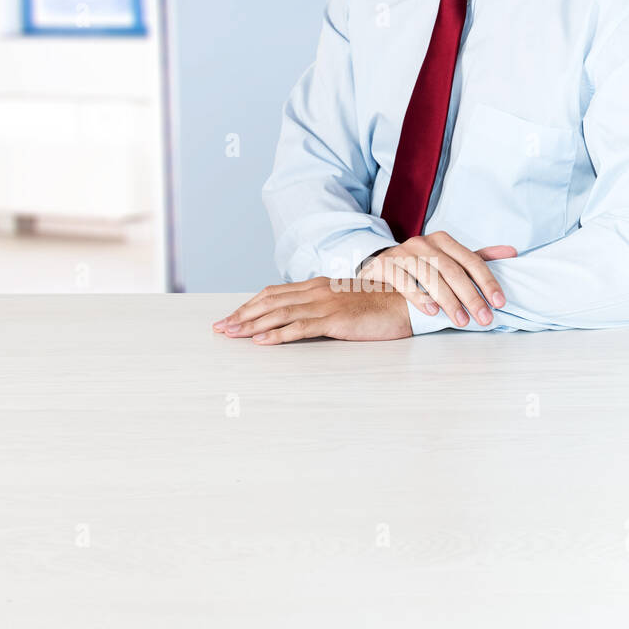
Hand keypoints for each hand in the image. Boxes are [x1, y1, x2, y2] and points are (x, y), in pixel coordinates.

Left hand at [211, 278, 411, 344]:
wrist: (408, 304)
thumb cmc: (379, 307)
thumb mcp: (346, 303)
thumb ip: (324, 307)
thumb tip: (302, 319)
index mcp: (319, 286)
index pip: (274, 293)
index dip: (250, 305)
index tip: (232, 317)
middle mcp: (318, 290)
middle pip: (270, 301)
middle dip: (242, 315)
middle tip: (221, 328)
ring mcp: (326, 304)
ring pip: (280, 313)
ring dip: (252, 325)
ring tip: (232, 334)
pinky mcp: (336, 319)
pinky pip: (301, 328)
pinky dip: (278, 335)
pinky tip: (262, 342)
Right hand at [358, 231, 515, 326]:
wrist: (376, 270)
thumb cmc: (417, 270)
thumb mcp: (447, 261)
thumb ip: (476, 259)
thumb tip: (512, 252)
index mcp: (442, 240)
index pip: (472, 260)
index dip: (487, 282)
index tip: (499, 303)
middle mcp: (423, 243)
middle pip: (453, 270)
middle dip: (471, 296)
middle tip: (485, 318)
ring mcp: (402, 252)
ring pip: (430, 276)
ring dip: (449, 300)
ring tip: (462, 320)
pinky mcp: (384, 264)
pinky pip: (404, 281)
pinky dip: (419, 297)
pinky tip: (432, 312)